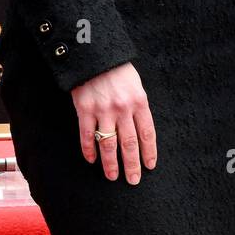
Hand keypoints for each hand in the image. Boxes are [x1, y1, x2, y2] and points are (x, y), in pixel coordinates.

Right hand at [71, 62, 156, 183]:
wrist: (94, 54)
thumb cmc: (117, 69)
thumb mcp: (135, 84)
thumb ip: (138, 106)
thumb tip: (140, 130)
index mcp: (139, 101)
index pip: (147, 133)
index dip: (148, 152)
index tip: (149, 166)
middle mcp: (123, 108)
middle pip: (129, 143)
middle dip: (132, 164)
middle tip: (133, 180)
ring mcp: (103, 110)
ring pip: (109, 144)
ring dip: (111, 164)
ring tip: (112, 177)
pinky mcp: (85, 110)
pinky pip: (88, 135)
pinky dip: (89, 150)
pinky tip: (91, 160)